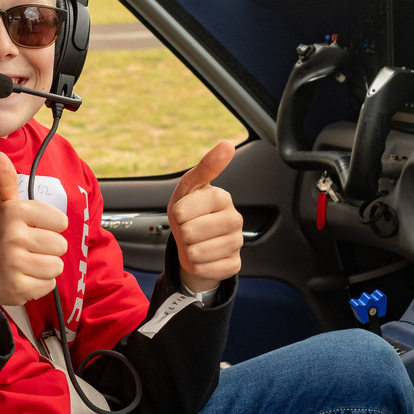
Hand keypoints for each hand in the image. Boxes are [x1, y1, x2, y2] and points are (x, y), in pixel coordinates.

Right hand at [0, 151, 67, 337]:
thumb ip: (4, 180)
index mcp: (14, 212)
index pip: (60, 221)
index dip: (49, 227)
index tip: (30, 230)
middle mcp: (13, 235)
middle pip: (61, 245)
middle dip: (46, 250)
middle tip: (24, 250)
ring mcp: (14, 262)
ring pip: (57, 266)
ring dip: (43, 269)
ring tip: (23, 264)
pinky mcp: (17, 287)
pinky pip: (48, 286)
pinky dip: (37, 286)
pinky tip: (20, 278)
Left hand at [167, 141, 243, 292]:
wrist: (193, 243)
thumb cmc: (189, 212)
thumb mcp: (188, 188)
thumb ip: (206, 167)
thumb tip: (227, 144)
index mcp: (222, 197)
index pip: (183, 210)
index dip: (176, 214)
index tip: (182, 212)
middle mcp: (234, 219)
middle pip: (190, 232)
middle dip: (182, 234)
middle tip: (189, 229)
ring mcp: (237, 243)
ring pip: (198, 253)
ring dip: (188, 251)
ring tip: (195, 243)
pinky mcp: (234, 264)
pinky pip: (206, 269)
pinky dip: (198, 266)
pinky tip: (203, 257)